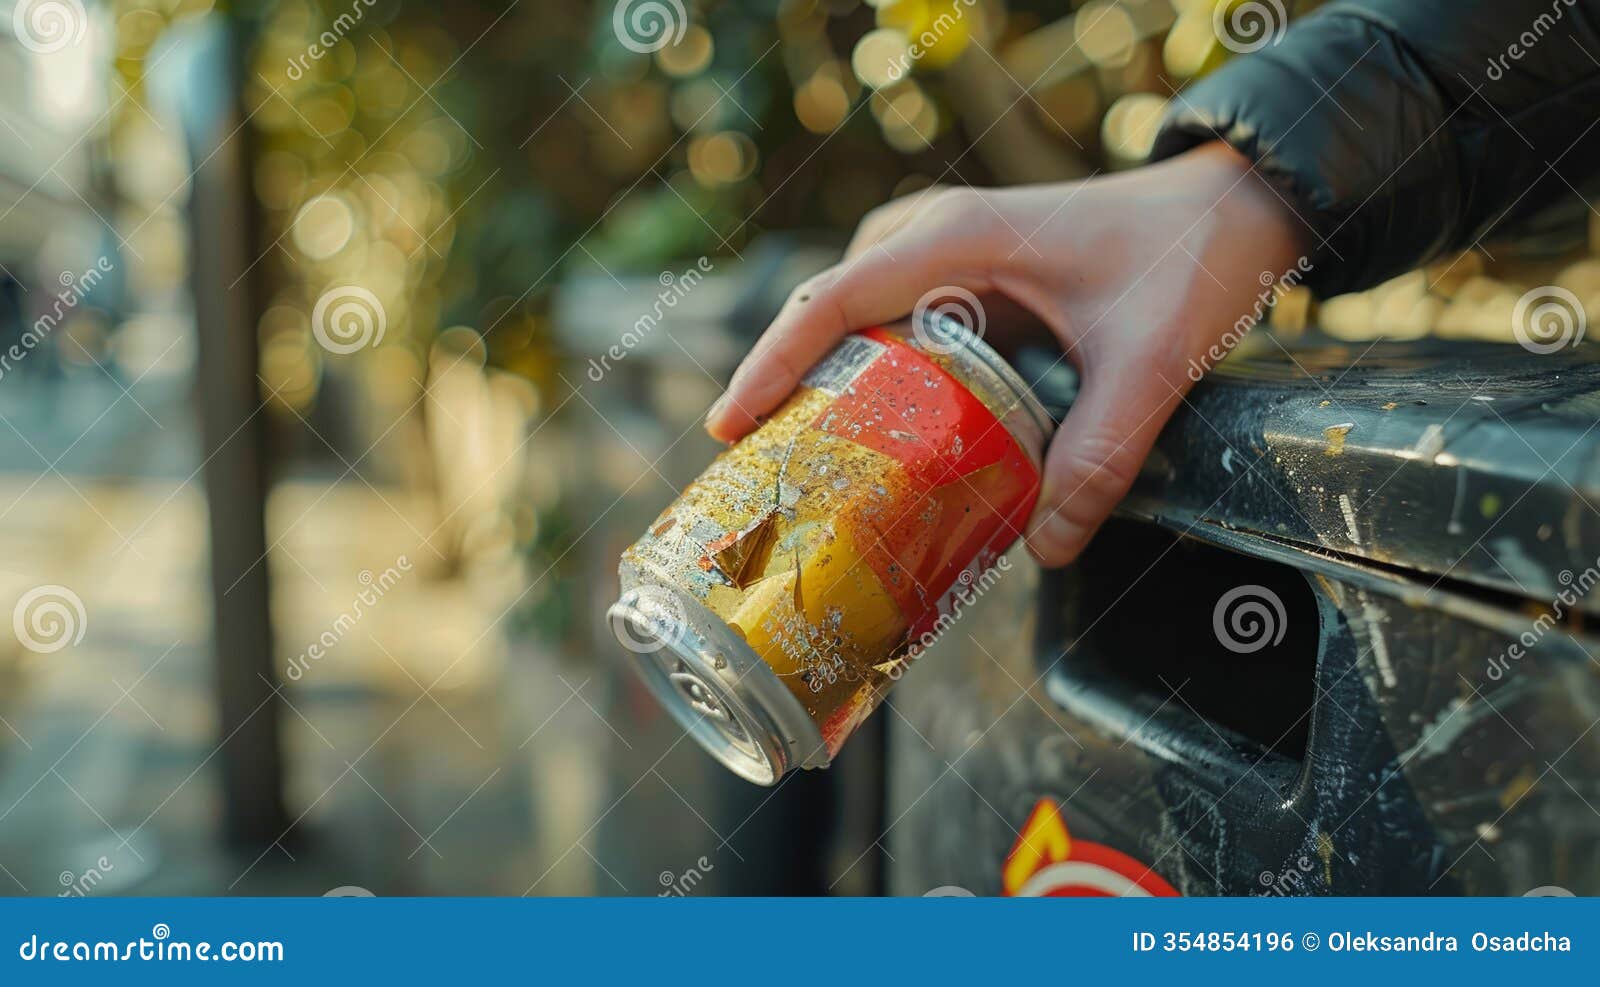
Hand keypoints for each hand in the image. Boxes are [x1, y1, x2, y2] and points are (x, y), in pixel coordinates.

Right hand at [705, 142, 1306, 566]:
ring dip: (831, 382)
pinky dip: (880, 378)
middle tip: (762, 468)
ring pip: (862, 318)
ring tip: (808, 462)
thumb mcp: (1150, 362)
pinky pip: (903, 325)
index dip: (772, 361)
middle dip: (787, 384)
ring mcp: (954, 253)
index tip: (730, 426)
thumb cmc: (1189, 259)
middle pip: (831, 310)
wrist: (1234, 207)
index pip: (835, 298)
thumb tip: (1040, 548)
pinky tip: (888, 439)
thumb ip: (1101, 454)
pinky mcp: (975, 279)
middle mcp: (940, 236)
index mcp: (959, 238)